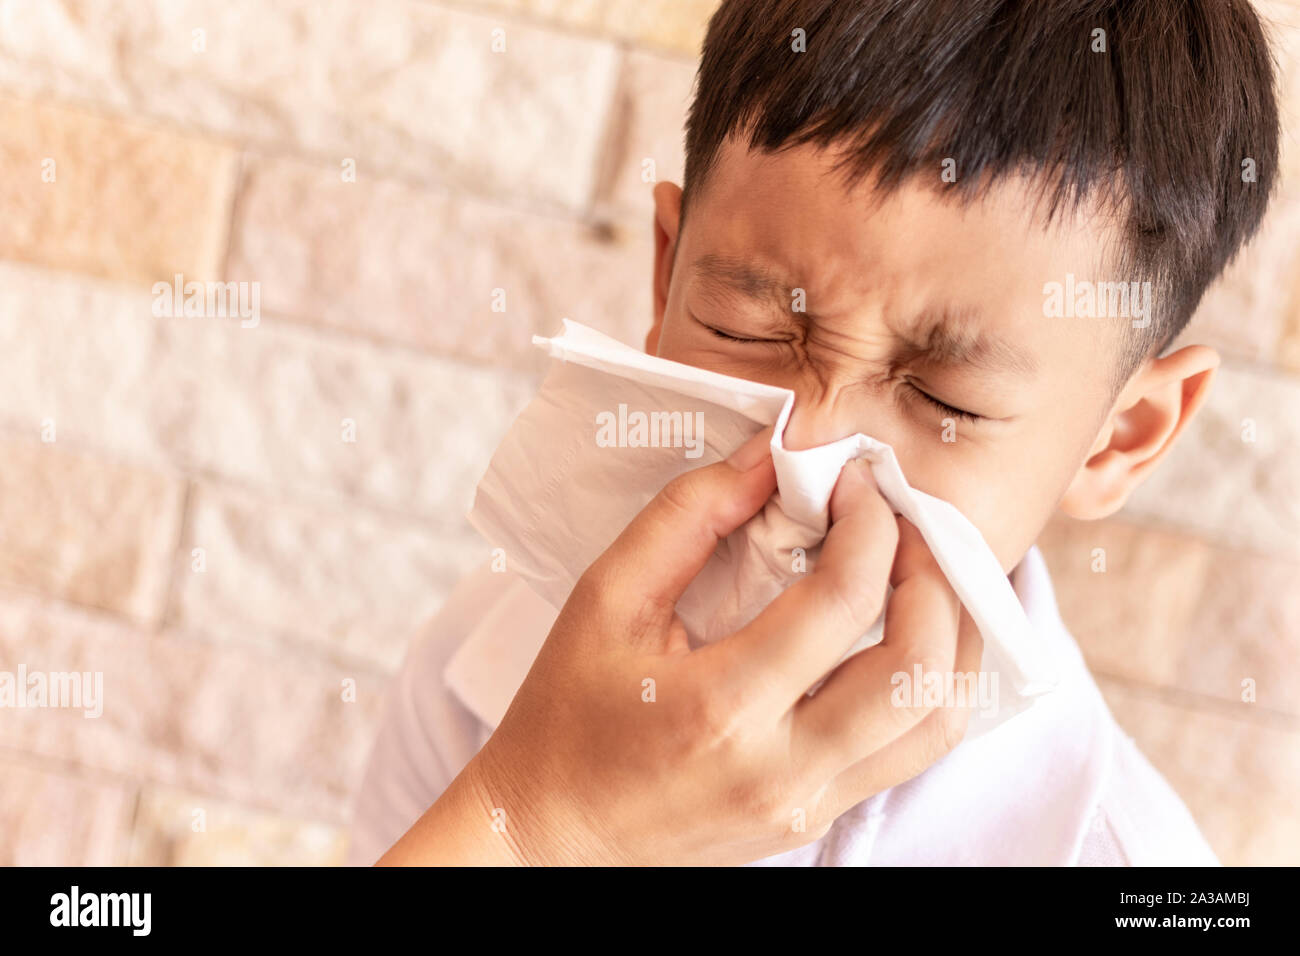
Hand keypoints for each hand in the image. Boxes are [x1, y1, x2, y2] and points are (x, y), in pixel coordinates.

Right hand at [381, 428, 981, 864]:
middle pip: (919, 667)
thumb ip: (688, 516)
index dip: (868, 521)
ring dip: (954, 633)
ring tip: (925, 571)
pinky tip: (912, 633)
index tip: (854, 482)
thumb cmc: (567, 714)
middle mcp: (783, 768)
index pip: (843, 600)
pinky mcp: (819, 817)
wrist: (552, 833)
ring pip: (939, 719)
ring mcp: (811, 804)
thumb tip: (770, 456)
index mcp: (721, 708)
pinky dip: (936, 682)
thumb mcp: (606, 598)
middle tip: (906, 520)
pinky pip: (915, 749)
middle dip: (934, 573)